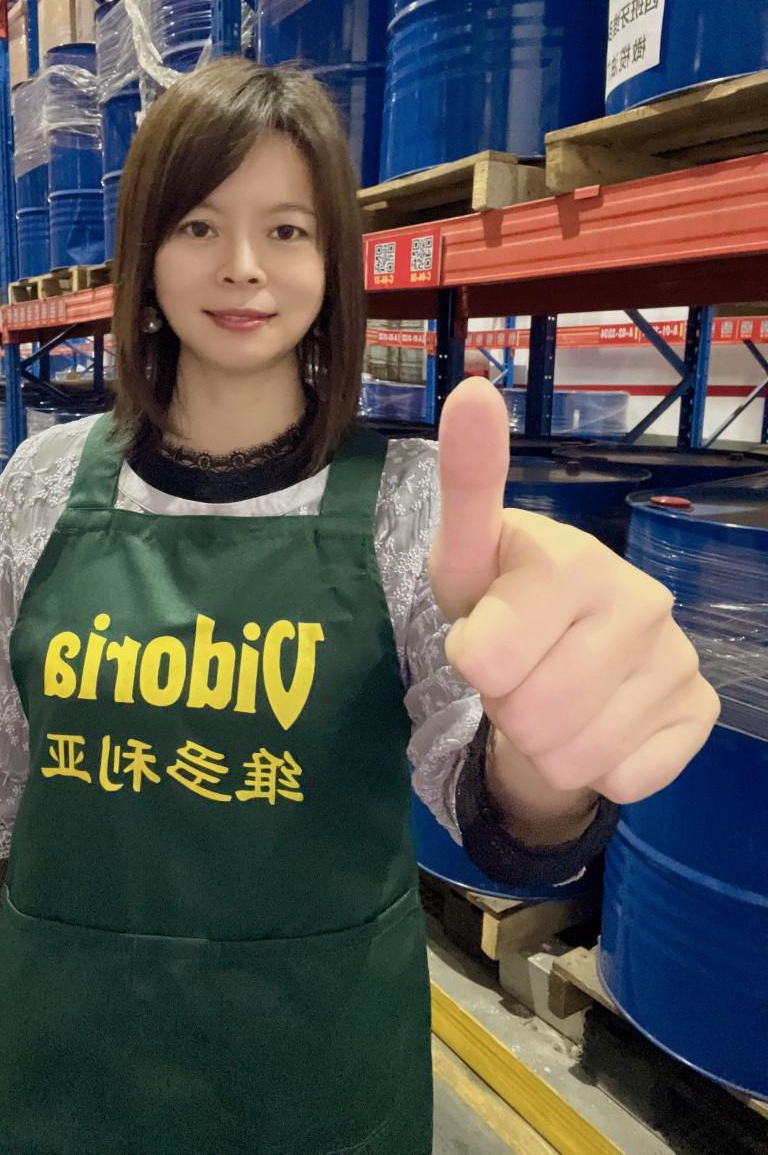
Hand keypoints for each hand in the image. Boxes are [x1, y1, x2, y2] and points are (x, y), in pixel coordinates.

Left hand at [428, 379, 719, 807]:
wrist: (558, 660)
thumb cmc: (501, 602)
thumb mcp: (464, 557)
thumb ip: (466, 485)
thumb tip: (474, 388)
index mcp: (571, 559)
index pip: (486, 657)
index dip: (471, 661)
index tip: (481, 636)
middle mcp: (638, 599)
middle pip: (530, 713)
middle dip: (505, 706)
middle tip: (516, 674)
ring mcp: (677, 656)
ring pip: (572, 754)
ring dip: (543, 742)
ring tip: (548, 697)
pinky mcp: (700, 711)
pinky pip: (624, 777)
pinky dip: (594, 766)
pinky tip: (596, 721)